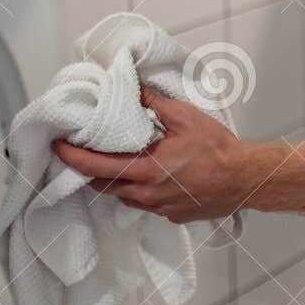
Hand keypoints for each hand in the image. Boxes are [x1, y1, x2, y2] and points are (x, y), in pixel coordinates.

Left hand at [52, 87, 254, 224]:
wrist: (245, 179)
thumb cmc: (218, 150)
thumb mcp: (185, 118)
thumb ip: (155, 104)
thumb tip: (136, 89)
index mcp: (145, 170)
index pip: (96, 166)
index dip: (72, 157)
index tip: (59, 147)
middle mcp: (147, 194)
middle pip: (103, 185)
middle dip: (89, 169)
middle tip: (82, 152)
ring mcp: (158, 208)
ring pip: (123, 196)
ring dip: (114, 180)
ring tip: (114, 161)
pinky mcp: (171, 215)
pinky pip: (144, 204)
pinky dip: (137, 189)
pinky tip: (147, 175)